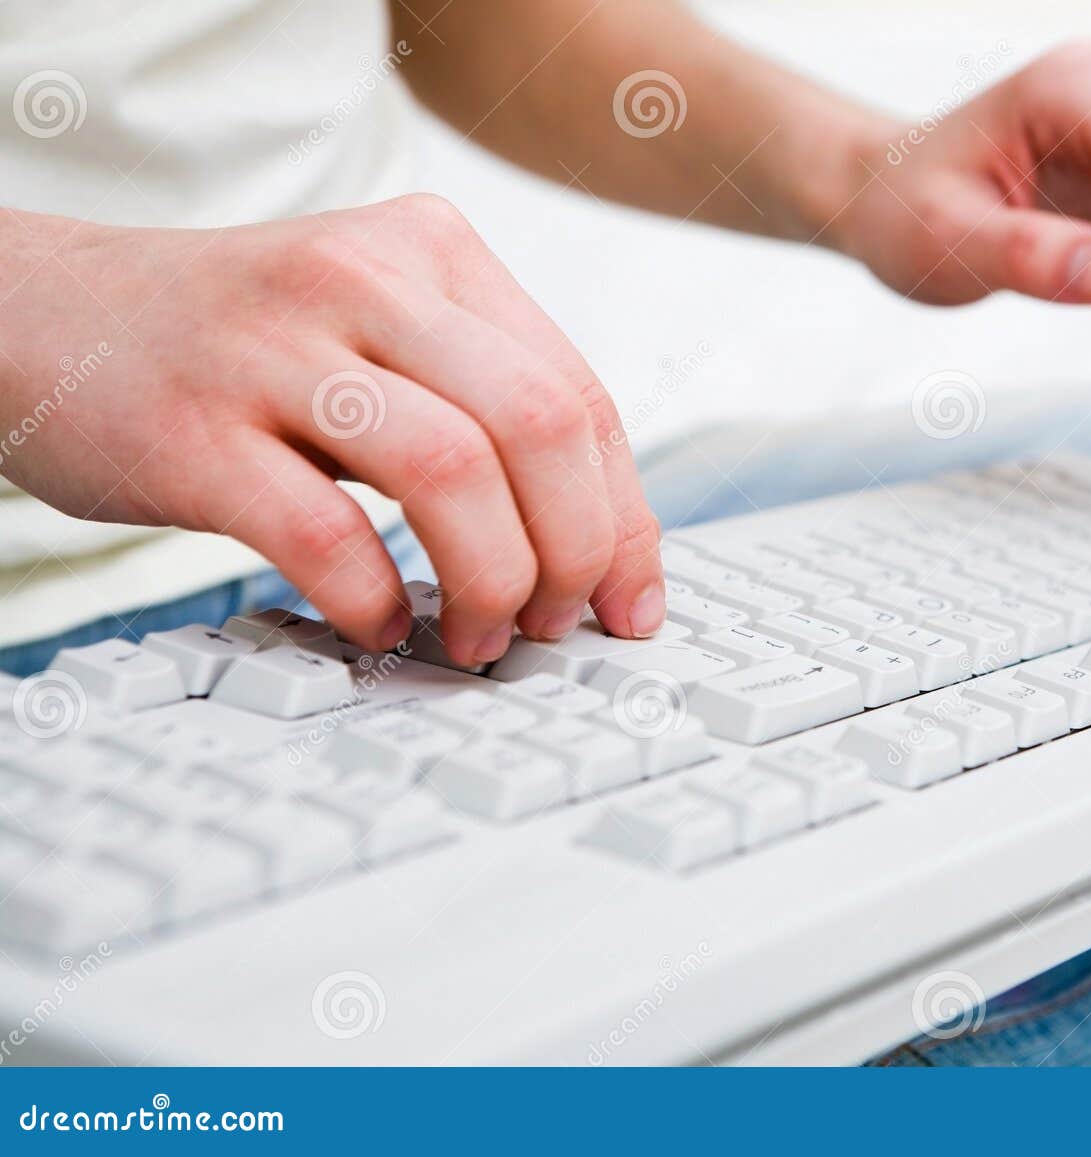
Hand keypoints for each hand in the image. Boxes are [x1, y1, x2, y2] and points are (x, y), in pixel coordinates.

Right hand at [0, 194, 664, 663]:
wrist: (44, 317)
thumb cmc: (243, 348)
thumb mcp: (380, 330)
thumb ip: (485, 404)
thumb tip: (600, 548)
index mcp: (434, 252)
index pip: (579, 396)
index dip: (625, 520)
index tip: (629, 603)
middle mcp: (364, 279)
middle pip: (537, 427)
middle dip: (574, 553)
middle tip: (553, 622)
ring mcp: (274, 348)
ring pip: (450, 473)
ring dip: (490, 581)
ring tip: (478, 633)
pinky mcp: (194, 429)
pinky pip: (325, 533)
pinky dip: (373, 600)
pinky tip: (379, 623)